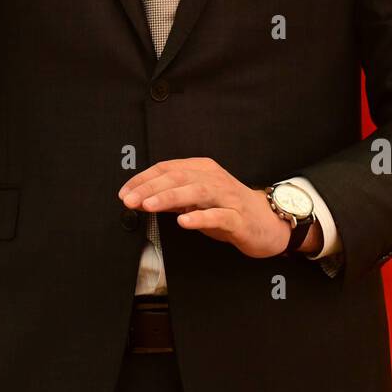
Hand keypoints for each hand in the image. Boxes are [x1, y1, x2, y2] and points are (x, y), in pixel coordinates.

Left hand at [117, 157, 297, 259]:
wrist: (267, 222)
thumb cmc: (228, 210)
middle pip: (178, 177)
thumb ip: (173, 198)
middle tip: (130, 200)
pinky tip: (184, 222)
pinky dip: (200, 217)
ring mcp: (228, 197)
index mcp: (202, 170)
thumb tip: (142, 198)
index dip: (144, 179)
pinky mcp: (239, 217)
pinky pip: (219, 215)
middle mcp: (214, 179)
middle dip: (150, 188)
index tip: (125, 193)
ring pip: (196, 191)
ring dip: (170, 197)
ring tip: (149, 206)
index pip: (167, 169)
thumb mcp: (197, 201)